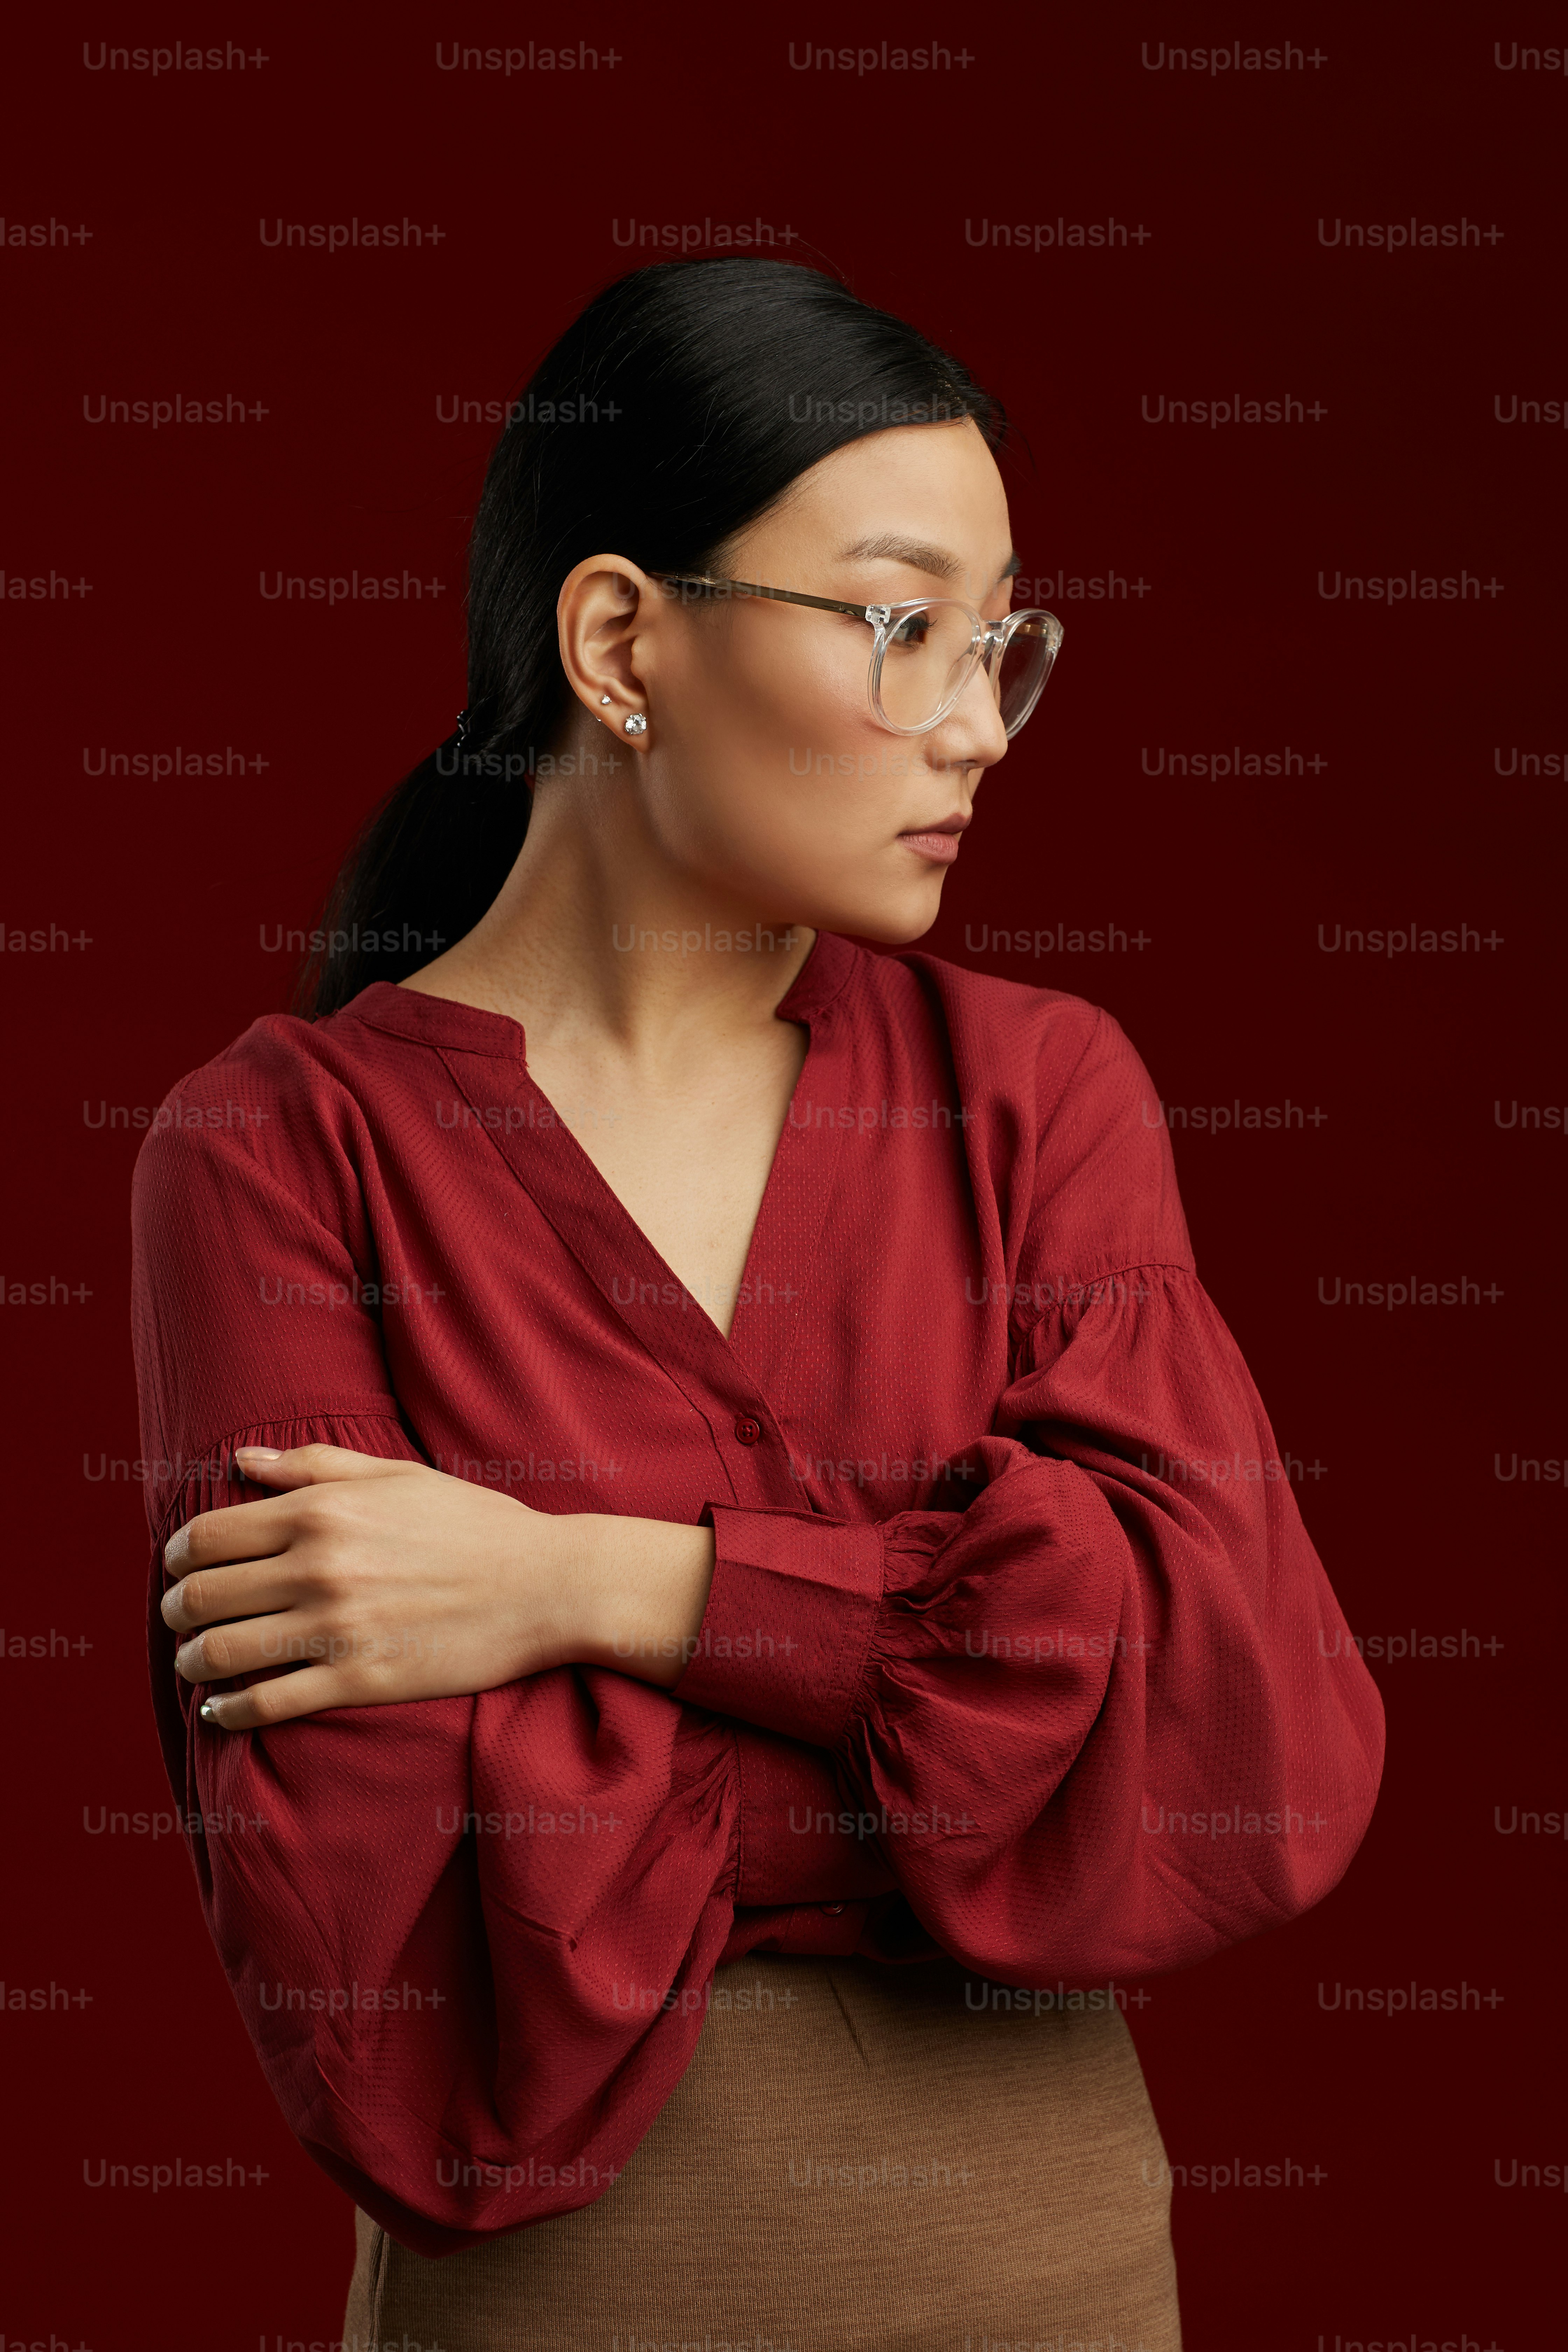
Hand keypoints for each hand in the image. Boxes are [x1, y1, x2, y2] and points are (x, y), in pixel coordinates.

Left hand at [161, 1443, 586, 1730]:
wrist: (546, 1586)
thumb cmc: (474, 1524)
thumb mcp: (396, 1476)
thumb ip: (314, 1466)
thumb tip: (243, 1462)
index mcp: (323, 1511)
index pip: (209, 1535)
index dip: (178, 1555)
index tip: (179, 1566)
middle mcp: (319, 1567)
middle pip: (201, 1595)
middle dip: (176, 1608)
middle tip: (179, 1615)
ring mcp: (337, 1628)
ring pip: (221, 1653)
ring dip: (192, 1660)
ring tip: (195, 1660)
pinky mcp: (359, 1680)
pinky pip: (265, 1705)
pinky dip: (227, 1712)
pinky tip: (220, 1711)